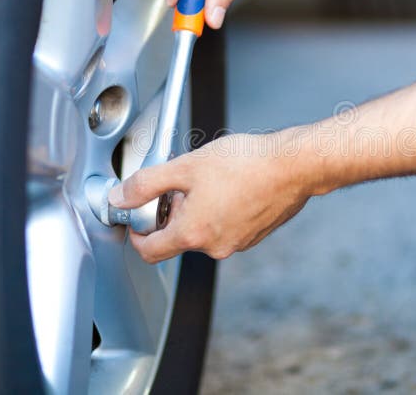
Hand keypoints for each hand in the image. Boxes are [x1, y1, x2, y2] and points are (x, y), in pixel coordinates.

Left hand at [109, 133, 311, 262]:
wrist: (294, 166)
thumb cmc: (247, 164)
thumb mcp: (186, 166)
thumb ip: (147, 183)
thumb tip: (120, 196)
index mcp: (193, 234)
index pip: (149, 251)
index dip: (136, 232)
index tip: (137, 215)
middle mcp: (215, 246)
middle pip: (178, 238)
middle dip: (173, 212)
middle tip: (182, 183)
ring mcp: (237, 243)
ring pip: (203, 231)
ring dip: (198, 210)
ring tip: (211, 179)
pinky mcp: (254, 235)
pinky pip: (226, 227)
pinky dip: (221, 210)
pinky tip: (231, 185)